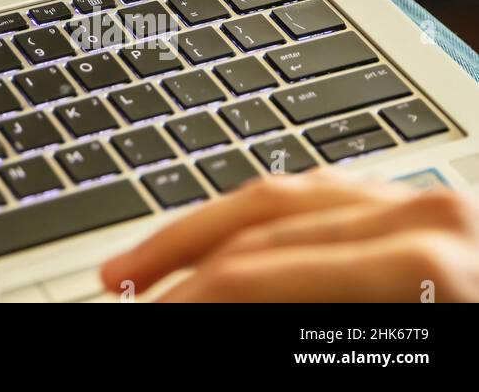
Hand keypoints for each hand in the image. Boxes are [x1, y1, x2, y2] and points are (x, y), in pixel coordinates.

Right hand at [101, 169, 478, 301]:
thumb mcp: (401, 357)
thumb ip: (294, 328)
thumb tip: (208, 308)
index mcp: (424, 259)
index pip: (256, 272)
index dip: (180, 296)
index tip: (130, 317)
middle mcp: (426, 209)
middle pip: (256, 221)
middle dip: (174, 262)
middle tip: (115, 292)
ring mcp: (434, 198)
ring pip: (283, 195)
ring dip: (205, 232)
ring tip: (146, 264)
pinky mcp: (438, 206)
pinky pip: (330, 196)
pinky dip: (267, 219)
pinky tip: (229, 240)